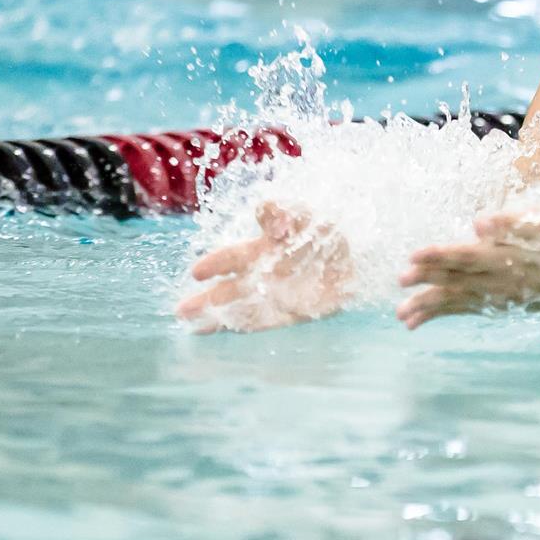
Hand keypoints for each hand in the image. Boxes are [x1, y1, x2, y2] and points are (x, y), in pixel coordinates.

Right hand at [177, 200, 354, 333]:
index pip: (233, 257)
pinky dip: (243, 327)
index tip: (197, 272)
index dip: (216, 264)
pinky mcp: (291, 315)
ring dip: (217, 317)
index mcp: (264, 249)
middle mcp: (263, 275)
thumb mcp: (311, 215)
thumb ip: (287, 210)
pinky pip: (263, 323)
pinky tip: (224, 331)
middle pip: (229, 289)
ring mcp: (275, 296)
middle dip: (205, 299)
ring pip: (239, 309)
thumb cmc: (331, 233)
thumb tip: (266, 208)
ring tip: (192, 326)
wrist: (359, 260)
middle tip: (180, 311)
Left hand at [396, 211, 539, 330]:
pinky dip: (440, 315)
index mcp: (508, 258)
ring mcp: (498, 298)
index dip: (440, 256)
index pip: (468, 256)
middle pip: (458, 281)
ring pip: (458, 302)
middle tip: (400, 281)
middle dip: (428, 281)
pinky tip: (416, 320)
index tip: (413, 255)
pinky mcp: (496, 307)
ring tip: (401, 314)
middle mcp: (500, 282)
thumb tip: (477, 223)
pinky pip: (464, 311)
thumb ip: (514, 222)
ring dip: (428, 307)